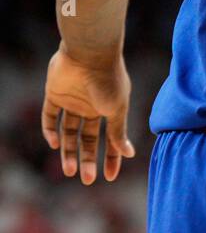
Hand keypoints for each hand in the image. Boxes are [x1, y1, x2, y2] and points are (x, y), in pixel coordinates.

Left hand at [41, 47, 134, 183]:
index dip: (111, 157)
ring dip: (68, 152)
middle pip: (87, 138)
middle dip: (88, 159)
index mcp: (109, 109)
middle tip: (87, 179)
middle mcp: (90, 106)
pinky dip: (50, 131)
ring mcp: (71, 101)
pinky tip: (55, 144)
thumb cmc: (109, 80)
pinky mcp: (54, 94)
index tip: (109, 177)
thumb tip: (129, 153)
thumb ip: (119, 132)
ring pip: (68, 132)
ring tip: (68, 171)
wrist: (89, 53)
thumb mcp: (117, 110)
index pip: (110, 138)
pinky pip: (49, 116)